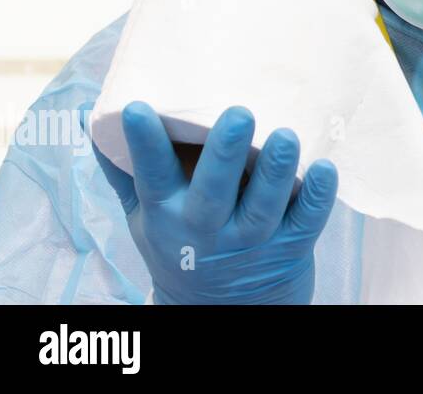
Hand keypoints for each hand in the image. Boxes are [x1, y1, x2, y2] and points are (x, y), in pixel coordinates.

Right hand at [94, 102, 337, 304]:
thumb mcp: (144, 216)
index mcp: (166, 214)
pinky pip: (307, 221)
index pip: (151, 176)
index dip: (145, 144)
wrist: (223, 312)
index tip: (138, 108)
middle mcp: (205, 229)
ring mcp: (250, 241)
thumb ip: (125, 169)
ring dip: (276, 170)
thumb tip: (96, 112)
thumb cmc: (181, 245)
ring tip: (286, 134)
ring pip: (263, 205)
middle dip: (225, 153)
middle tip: (239, 113)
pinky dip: (317, 196)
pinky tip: (326, 167)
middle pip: (214, 192)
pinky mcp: (290, 248)